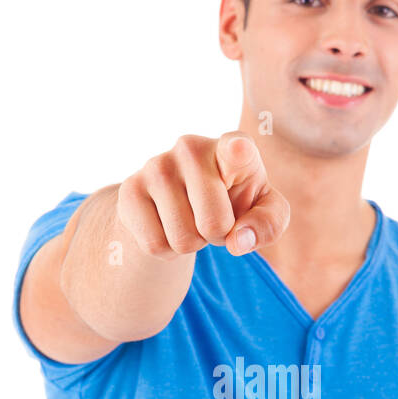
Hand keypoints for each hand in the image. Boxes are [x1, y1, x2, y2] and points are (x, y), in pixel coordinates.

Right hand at [116, 132, 290, 260]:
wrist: (180, 202)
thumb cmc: (232, 202)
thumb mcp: (261, 211)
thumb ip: (268, 223)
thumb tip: (239, 241)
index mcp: (233, 148)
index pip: (236, 148)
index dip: (237, 152)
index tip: (238, 151)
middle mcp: (191, 147)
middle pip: (213, 224)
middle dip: (218, 236)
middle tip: (214, 221)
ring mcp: (156, 166)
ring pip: (182, 239)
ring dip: (191, 244)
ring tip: (191, 221)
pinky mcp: (129, 189)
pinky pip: (155, 244)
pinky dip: (166, 251)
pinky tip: (167, 226)